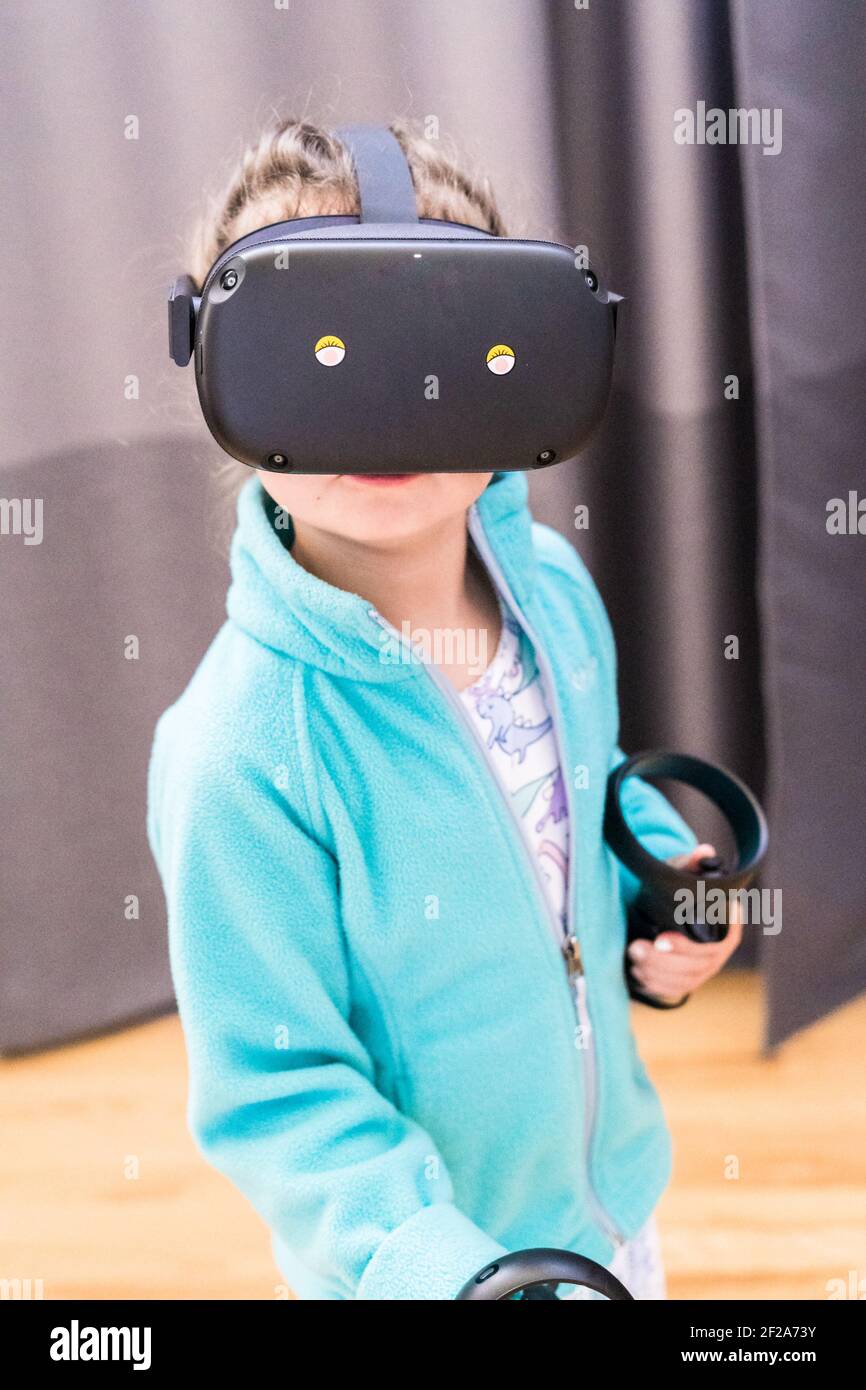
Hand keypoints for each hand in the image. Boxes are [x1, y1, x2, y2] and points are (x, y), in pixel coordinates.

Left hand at [625, 844, 742, 1004]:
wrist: (674, 907)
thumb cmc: (682, 889)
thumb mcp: (685, 874)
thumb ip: (694, 865)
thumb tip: (704, 851)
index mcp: (727, 930)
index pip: (711, 947)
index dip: (685, 947)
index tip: (660, 939)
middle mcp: (718, 954)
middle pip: (695, 969)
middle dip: (662, 961)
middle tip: (635, 948)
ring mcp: (703, 971)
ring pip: (683, 982)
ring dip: (655, 973)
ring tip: (632, 956)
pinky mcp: (686, 981)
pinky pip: (673, 990)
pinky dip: (655, 984)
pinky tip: (637, 973)